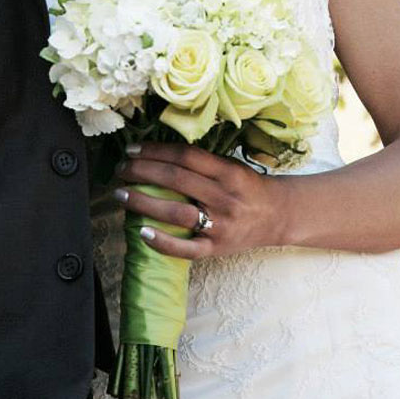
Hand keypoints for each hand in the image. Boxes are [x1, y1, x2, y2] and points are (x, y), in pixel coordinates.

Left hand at [114, 142, 292, 258]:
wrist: (279, 216)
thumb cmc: (247, 187)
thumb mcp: (231, 166)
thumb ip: (201, 162)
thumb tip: (157, 152)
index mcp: (228, 171)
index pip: (185, 156)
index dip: (155, 151)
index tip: (132, 149)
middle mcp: (224, 197)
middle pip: (176, 180)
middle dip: (141, 172)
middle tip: (120, 169)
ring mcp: (221, 225)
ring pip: (177, 212)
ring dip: (143, 202)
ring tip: (121, 195)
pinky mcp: (217, 248)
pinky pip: (187, 249)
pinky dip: (164, 242)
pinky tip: (142, 233)